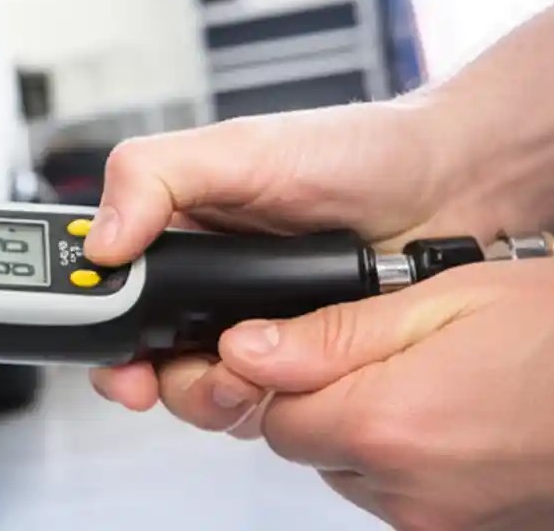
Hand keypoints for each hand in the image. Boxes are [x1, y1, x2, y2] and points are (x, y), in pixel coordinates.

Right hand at [86, 101, 489, 429]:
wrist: (457, 188)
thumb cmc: (357, 152)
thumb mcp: (241, 147)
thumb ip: (155, 176)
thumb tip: (102, 240)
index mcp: (178, 228)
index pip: (110, 285)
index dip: (96, 324)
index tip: (110, 353)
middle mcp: (208, 283)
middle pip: (143, 353)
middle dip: (148, 377)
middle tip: (163, 377)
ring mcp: (255, 327)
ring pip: (199, 389)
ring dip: (209, 395)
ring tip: (245, 373)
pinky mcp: (302, 362)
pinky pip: (265, 405)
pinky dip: (269, 403)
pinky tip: (291, 376)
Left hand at [215, 258, 553, 529]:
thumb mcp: (449, 300)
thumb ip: (334, 334)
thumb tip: (245, 349)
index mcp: (391, 427)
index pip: (273, 415)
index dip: (285, 373)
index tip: (314, 344)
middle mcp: (413, 496)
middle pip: (314, 449)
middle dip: (335, 399)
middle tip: (403, 352)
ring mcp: (449, 530)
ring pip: (360, 477)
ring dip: (380, 433)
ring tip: (451, 382)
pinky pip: (412, 502)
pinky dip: (422, 464)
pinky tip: (472, 421)